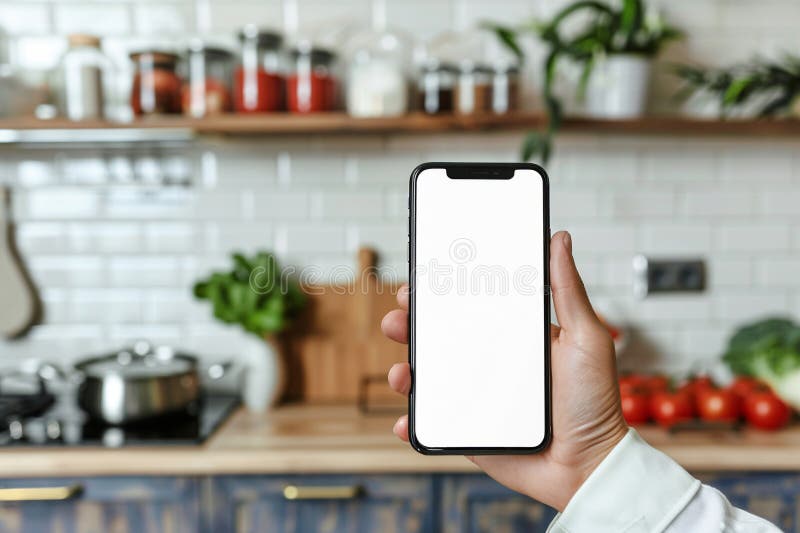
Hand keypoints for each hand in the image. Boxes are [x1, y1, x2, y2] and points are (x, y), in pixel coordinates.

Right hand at [381, 231, 627, 510]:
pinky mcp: (469, 432)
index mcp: (514, 338)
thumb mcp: (585, 337)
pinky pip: (432, 424)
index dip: (441, 294)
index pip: (469, 308)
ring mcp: (476, 399)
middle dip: (409, 326)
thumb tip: (561, 240)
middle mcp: (491, 364)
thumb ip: (568, 290)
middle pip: (438, 339)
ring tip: (402, 374)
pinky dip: (412, 422)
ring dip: (404, 371)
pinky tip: (407, 420)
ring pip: (428, 378)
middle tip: (399, 319)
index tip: (421, 282)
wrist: (590, 468)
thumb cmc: (596, 403)